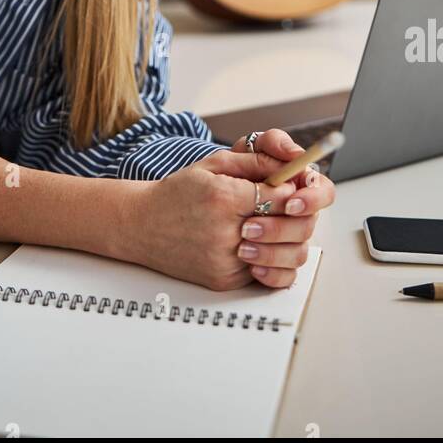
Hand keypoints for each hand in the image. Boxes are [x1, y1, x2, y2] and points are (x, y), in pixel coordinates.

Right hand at [128, 134, 333, 291]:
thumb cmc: (178, 192)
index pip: (281, 198)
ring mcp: (224, 262)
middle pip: (290, 229)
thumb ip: (255, 161)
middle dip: (300, 216)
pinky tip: (265, 245)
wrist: (142, 225)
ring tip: (282, 225)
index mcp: (223, 198)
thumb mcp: (214, 165)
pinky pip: (265, 274)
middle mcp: (224, 233)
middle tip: (294, 207)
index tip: (294, 187)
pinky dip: (272, 260)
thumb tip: (293, 166)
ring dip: (290, 239)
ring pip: (285, 256)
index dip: (293, 192)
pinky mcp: (223, 281)